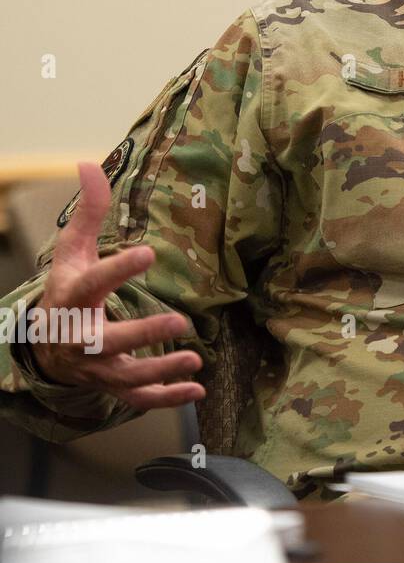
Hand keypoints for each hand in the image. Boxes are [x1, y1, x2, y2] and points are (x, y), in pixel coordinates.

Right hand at [26, 161, 204, 409]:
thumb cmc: (68, 288)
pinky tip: (198, 391)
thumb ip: (89, 211)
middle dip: (141, 334)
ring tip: (195, 361)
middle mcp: (82, 337)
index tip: (147, 253)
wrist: (45, 343)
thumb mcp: (74, 250)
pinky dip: (167, 399)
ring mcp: (96, 366)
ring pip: (125, 376)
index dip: (119, 269)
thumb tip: (88, 163)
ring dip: (160, 371)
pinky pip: (138, 399)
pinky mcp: (112, 385)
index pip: (95, 282)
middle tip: (179, 322)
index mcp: (74, 298)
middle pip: (109, 341)